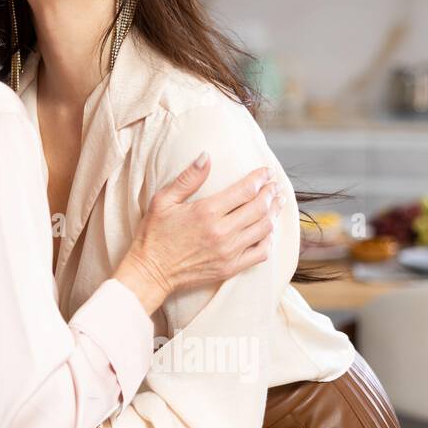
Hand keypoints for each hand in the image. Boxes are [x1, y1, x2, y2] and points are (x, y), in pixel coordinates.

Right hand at [115, 153, 279, 313]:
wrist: (151, 271)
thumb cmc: (154, 234)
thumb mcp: (163, 200)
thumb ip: (188, 178)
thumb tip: (206, 156)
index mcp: (206, 212)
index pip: (245, 190)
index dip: (260, 178)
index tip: (267, 172)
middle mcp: (222, 232)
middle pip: (259, 208)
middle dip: (270, 193)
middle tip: (275, 185)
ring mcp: (229, 252)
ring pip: (264, 229)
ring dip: (274, 213)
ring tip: (277, 203)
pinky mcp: (231, 268)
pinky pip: (261, 253)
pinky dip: (269, 240)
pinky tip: (268, 231)